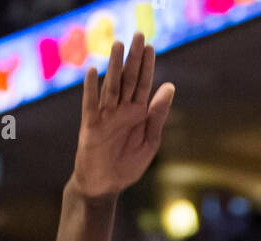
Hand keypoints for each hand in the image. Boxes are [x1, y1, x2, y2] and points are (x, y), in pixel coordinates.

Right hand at [72, 33, 174, 199]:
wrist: (105, 185)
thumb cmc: (127, 165)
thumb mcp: (149, 142)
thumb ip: (158, 116)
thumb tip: (170, 87)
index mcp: (137, 113)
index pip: (143, 85)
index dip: (147, 66)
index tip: (151, 47)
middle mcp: (121, 110)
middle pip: (128, 80)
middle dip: (133, 58)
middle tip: (138, 35)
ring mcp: (105, 116)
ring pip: (111, 86)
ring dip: (114, 66)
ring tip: (118, 45)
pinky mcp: (91, 126)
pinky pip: (90, 104)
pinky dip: (91, 88)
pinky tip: (93, 72)